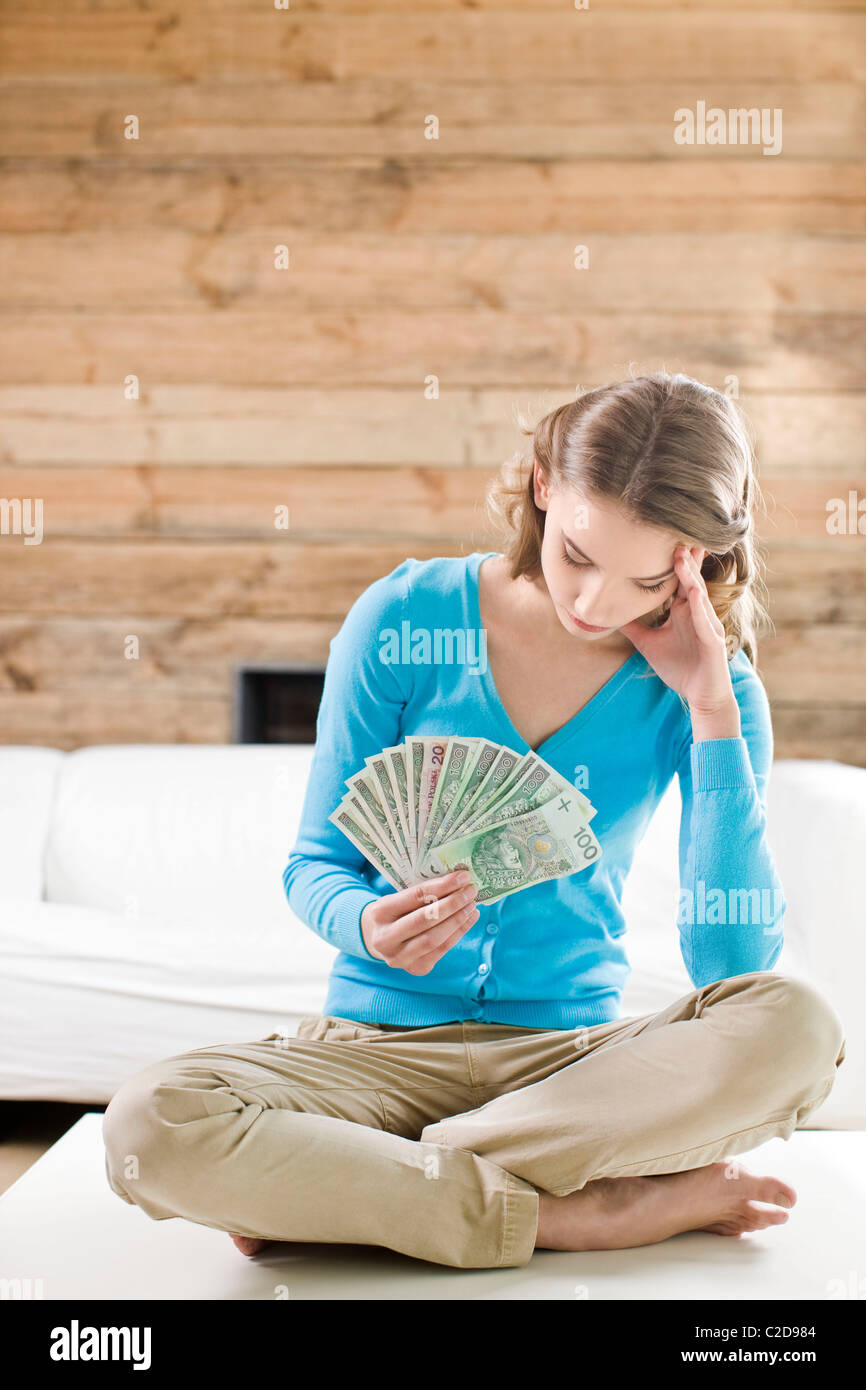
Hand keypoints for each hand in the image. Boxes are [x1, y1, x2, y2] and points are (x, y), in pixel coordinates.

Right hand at [360, 870, 479, 975]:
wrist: (376, 938)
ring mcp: (399, 957)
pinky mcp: (416, 968)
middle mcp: (385, 938)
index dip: (442, 886)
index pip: (416, 896)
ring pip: (435, 938)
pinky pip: (442, 949)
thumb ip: (422, 893)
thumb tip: (457, 882)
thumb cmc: (393, 912)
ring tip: (472, 905)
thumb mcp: (398, 898)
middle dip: (453, 904)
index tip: (463, 877)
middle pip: (425, 920)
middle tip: (470, 891)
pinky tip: (469, 919)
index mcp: (379, 913)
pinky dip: (459, 933)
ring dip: (458, 920)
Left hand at [618, 544, 733, 712]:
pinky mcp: (713, 641)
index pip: (677, 581)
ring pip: (699, 595)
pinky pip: (706, 622)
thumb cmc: (679, 668)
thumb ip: (633, 627)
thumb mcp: (648, 644)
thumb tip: (608, 614)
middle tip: (676, 533)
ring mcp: (706, 625)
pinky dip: (700, 608)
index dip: (671, 561)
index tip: (660, 539)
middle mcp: (696, 613)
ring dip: (691, 576)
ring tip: (682, 556)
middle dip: (684, 558)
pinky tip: (695, 594)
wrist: (699, 696)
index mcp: (683, 611)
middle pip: (690, 580)